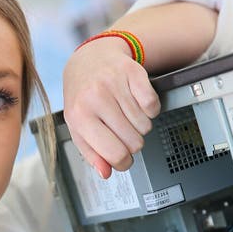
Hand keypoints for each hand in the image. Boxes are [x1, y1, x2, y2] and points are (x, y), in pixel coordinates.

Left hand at [63, 38, 160, 178]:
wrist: (89, 59)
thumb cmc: (83, 97)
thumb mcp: (79, 127)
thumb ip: (92, 153)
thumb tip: (107, 172)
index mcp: (80, 117)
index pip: (115, 154)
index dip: (124, 163)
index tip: (123, 160)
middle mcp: (96, 98)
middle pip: (134, 142)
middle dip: (132, 142)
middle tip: (122, 132)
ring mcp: (115, 83)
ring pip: (145, 125)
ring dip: (139, 126)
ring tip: (126, 116)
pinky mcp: (133, 72)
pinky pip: (153, 105)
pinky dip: (150, 110)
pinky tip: (136, 104)